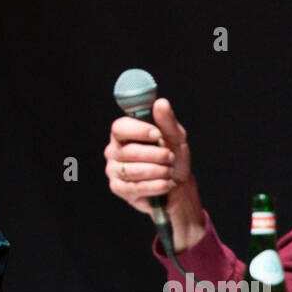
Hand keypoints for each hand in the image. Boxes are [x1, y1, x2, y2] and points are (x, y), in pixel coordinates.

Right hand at [104, 98, 204, 252]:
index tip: (157, 134)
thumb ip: (167, 121)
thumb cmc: (173, 157)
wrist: (178, 185)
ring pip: (134, 171)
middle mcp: (114, 150)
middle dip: (157, 155)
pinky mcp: (118, 188)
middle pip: (129, 151)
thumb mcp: (175, 137)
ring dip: (159, 171)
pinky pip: (136, 187)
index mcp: (124, 133)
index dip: (138, 131)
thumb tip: (160, 103)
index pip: (120, 128)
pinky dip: (156, 185)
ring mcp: (114, 170)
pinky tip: (167, 183)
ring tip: (170, 171)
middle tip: (170, 157)